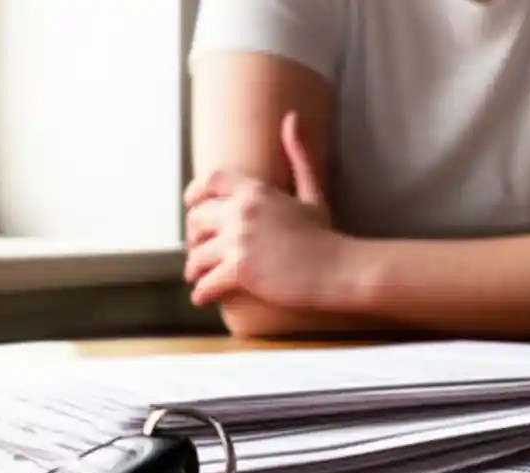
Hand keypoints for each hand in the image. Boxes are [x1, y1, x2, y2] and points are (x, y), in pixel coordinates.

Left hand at [184, 112, 349, 307]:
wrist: (338, 269)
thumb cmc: (324, 235)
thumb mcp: (311, 191)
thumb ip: (298, 155)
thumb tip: (292, 118)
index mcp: (255, 190)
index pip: (210, 180)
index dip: (195, 193)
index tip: (191, 206)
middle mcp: (242, 211)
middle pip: (196, 220)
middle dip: (194, 238)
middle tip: (199, 251)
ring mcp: (239, 241)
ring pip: (196, 255)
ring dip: (195, 269)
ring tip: (199, 277)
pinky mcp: (240, 271)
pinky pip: (206, 283)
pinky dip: (202, 293)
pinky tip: (203, 297)